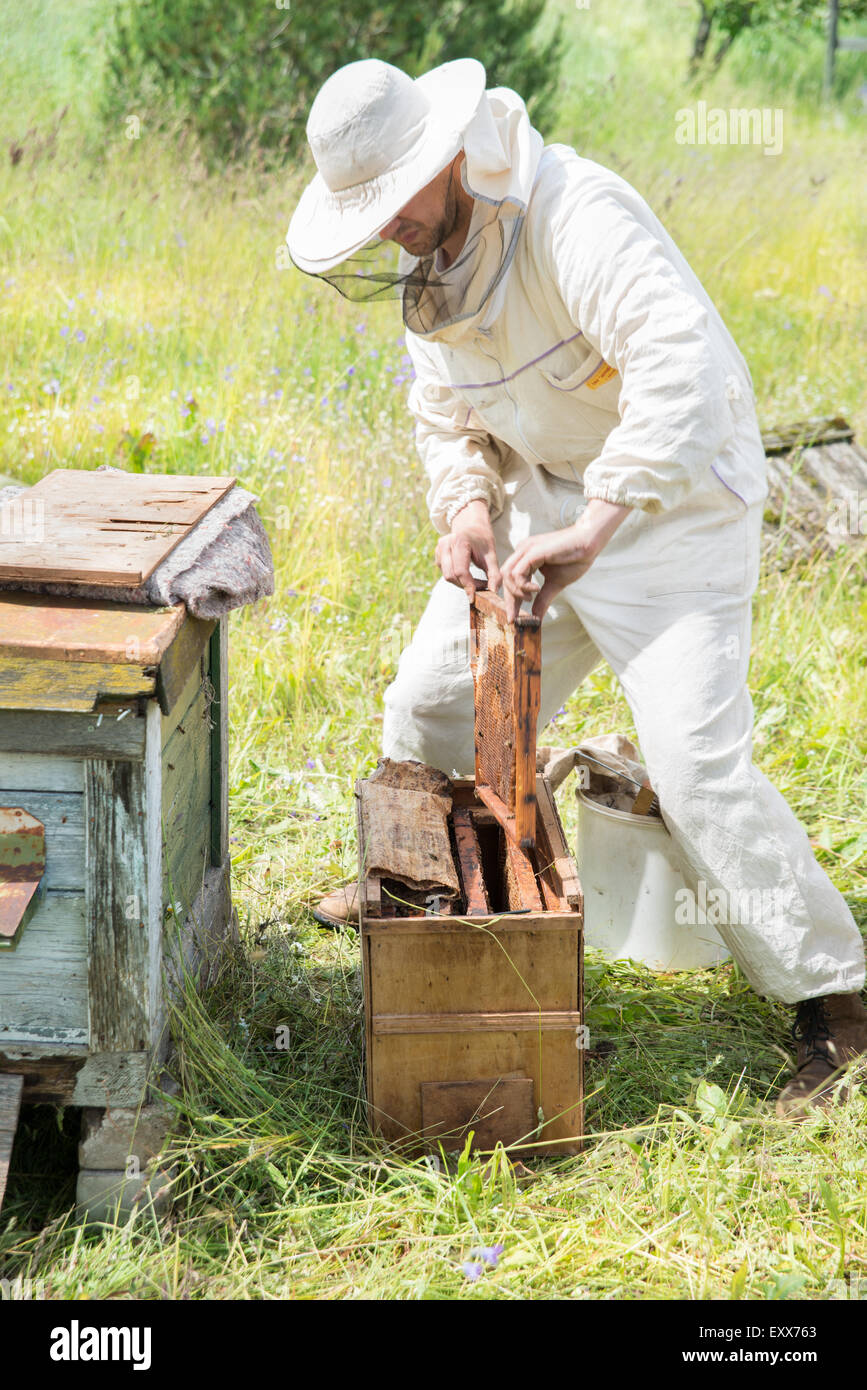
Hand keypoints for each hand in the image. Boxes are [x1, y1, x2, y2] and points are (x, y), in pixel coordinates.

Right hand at [435, 497, 502, 599]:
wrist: (472, 526)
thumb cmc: (483, 540)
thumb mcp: (492, 555)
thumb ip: (494, 574)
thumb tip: (493, 592)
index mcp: (459, 541)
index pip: (460, 571)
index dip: (468, 586)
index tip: (476, 596)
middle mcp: (446, 543)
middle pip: (451, 575)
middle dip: (465, 585)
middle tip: (480, 587)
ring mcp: (439, 548)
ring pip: (447, 575)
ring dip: (460, 583)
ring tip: (475, 582)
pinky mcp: (437, 554)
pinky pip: (444, 572)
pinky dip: (456, 578)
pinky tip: (467, 575)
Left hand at [501, 498, 630, 620]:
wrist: (588, 543)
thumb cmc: (574, 559)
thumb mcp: (555, 584)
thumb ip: (543, 598)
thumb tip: (536, 616)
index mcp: (526, 557)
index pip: (511, 580)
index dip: (511, 600)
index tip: (513, 618)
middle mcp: (522, 551)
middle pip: (505, 578)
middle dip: (509, 599)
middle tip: (515, 616)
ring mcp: (526, 549)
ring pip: (507, 574)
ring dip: (516, 591)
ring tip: (531, 597)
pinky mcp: (532, 551)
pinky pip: (517, 572)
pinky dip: (523, 585)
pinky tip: (535, 589)